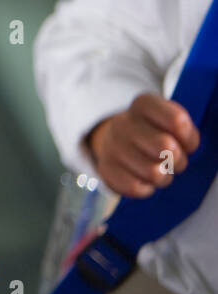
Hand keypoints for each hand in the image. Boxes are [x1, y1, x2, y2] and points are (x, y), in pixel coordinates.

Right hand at [85, 92, 199, 197]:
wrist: (120, 141)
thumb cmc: (157, 133)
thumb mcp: (173, 124)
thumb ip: (184, 132)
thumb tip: (175, 150)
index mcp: (143, 105)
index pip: (176, 120)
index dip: (188, 137)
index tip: (186, 141)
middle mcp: (123, 122)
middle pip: (165, 147)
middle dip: (178, 159)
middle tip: (175, 160)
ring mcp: (111, 145)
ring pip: (152, 172)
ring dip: (164, 177)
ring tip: (161, 171)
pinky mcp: (105, 168)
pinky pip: (134, 187)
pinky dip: (146, 188)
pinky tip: (144, 180)